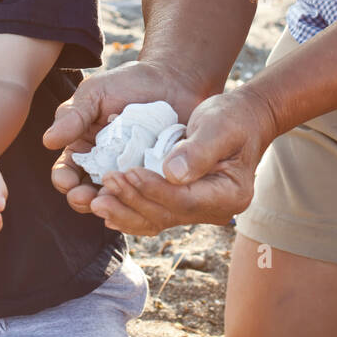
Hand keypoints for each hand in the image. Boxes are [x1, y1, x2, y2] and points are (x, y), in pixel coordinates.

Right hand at [42, 58, 204, 214]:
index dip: (64, 180)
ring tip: (115, 198)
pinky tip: (144, 196)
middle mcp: (105, 169)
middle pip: (88, 196)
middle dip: (84, 200)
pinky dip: (145, 202)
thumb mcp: (96, 94)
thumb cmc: (128, 83)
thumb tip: (48, 141)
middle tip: (89, 198)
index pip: (66, 173)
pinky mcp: (159, 180)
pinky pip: (150, 198)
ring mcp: (132, 178)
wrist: (172, 79)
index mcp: (83, 151)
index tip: (67, 181)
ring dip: (114, 206)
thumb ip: (73, 115)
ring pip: (119, 203)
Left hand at [62, 82, 277, 236]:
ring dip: (124, 211)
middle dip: (132, 201)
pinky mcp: (181, 201)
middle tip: (104, 184)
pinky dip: (129, 211)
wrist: (241, 119)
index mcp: (229, 194)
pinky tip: (107, 205)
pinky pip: (153, 214)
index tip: (128, 171)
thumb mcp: (220, 126)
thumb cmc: (233, 117)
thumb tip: (172, 173)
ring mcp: (197, 209)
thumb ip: (199, 150)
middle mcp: (213, 209)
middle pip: (167, 214)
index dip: (154, 189)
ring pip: (156, 219)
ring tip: (95, 201)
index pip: (185, 200)